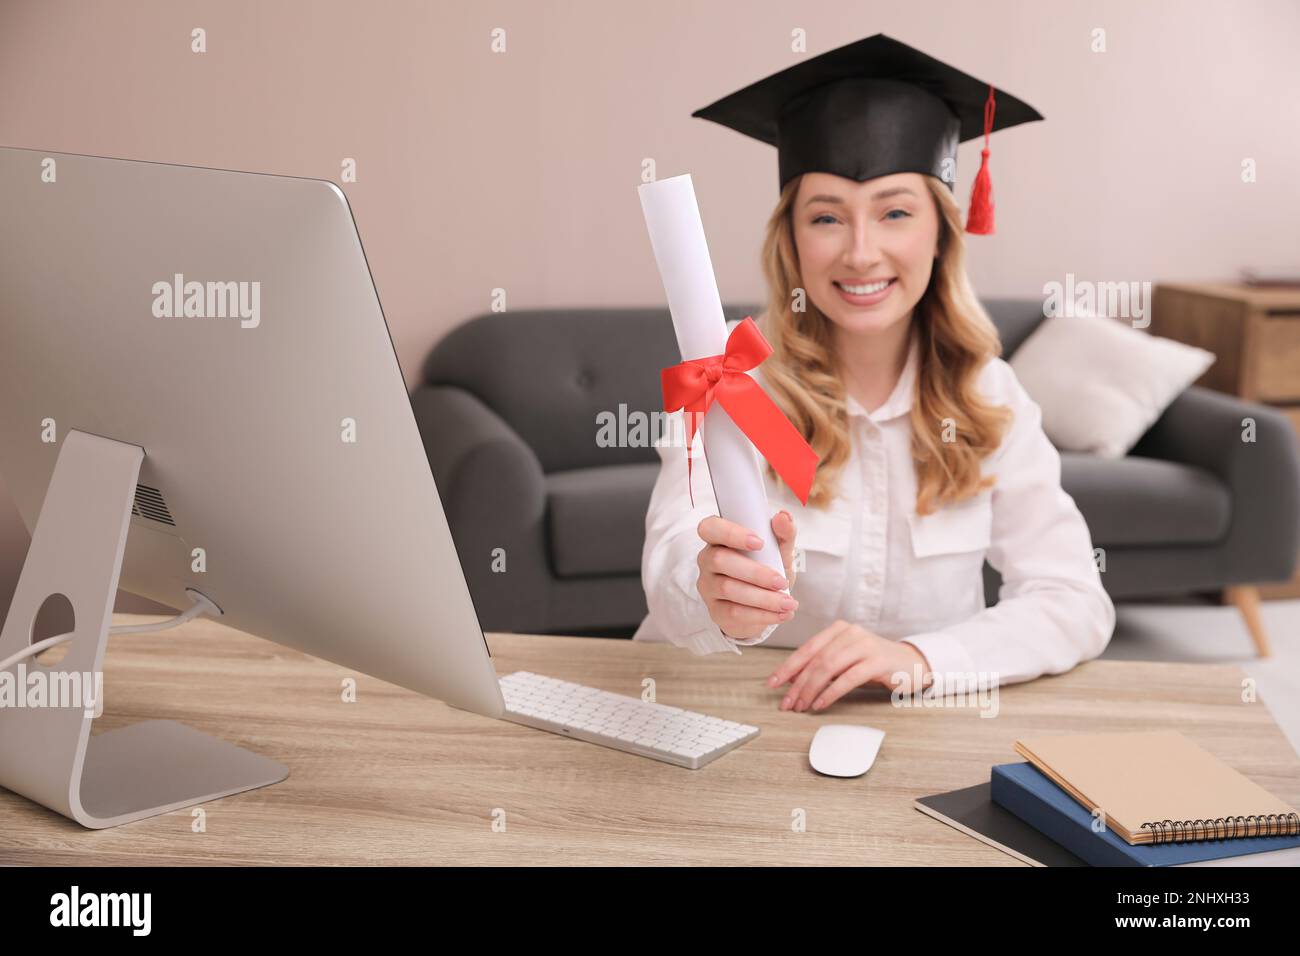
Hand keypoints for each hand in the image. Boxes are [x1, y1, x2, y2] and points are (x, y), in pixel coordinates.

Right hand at [695, 510, 799, 640]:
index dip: (730, 533)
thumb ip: (783, 534)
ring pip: (728, 589)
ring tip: (788, 603)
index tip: (759, 542)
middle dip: (755, 572)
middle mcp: (708, 560)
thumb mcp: (779, 552)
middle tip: (781, 582)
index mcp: (720, 538)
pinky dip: (763, 614)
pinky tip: (782, 614)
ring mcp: (708, 586)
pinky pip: (735, 613)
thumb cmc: (767, 569)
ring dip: (762, 597)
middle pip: (720, 560)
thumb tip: (784, 516)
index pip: (711, 528)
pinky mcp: (716, 610)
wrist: (763, 606)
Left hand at [766, 620, 933, 710]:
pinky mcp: (877, 661)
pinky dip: (831, 692)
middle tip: (787, 703)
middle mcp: (850, 633)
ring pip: (829, 667)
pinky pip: (848, 678)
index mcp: (838, 630)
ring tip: (801, 706)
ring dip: (811, 689)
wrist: (912, 664)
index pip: (807, 649)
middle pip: (816, 660)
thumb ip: (822, 666)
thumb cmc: (873, 664)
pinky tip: (820, 704)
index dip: (787, 667)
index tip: (772, 684)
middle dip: (797, 684)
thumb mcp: (845, 661)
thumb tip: (791, 681)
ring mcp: (865, 645)